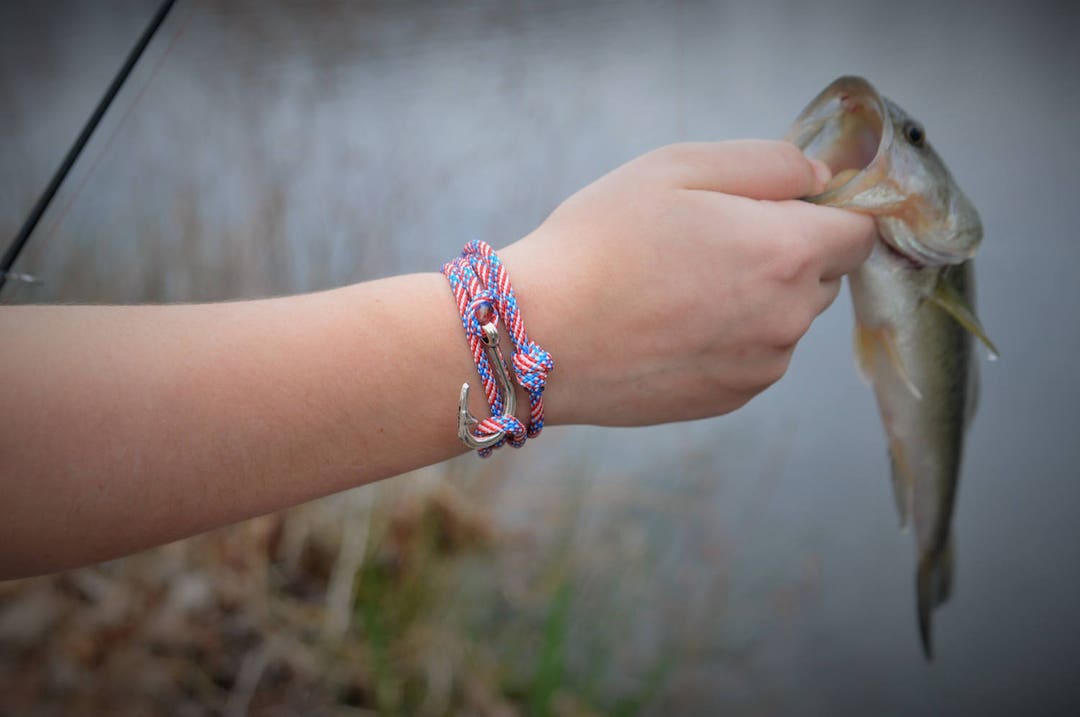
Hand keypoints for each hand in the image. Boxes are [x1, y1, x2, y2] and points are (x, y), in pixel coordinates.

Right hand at [500, 140, 875, 425]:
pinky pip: (754, 357)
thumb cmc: (598, 243)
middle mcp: (789, 318)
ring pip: (786, 319)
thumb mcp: (676, 167)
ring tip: (677, 287)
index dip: (824, 211)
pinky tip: (669, 326)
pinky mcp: (729, 399)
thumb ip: (768, 164)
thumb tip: (821, 181)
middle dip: (786, 252)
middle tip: (706, 243)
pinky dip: (729, 338)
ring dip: (756, 298)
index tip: (777, 207)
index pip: (859, 230)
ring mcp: (761, 367)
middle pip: (823, 275)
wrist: (538, 337)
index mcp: (787, 252)